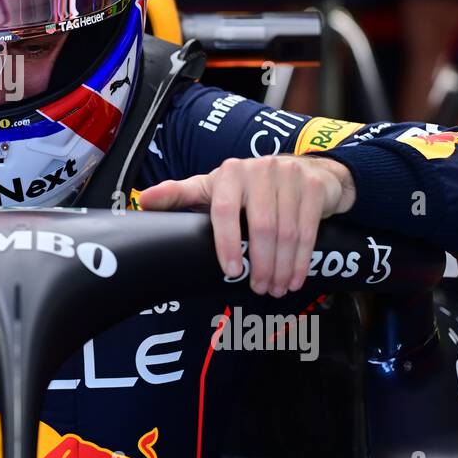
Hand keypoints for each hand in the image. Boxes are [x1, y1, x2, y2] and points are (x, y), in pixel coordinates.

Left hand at [138, 155, 355, 297]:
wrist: (307, 170)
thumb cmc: (250, 186)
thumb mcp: (213, 187)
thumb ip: (179, 195)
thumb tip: (143, 201)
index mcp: (229, 173)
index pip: (223, 210)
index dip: (227, 243)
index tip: (231, 271)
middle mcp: (259, 169)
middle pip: (261, 226)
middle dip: (261, 264)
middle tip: (258, 289)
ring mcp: (290, 175)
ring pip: (286, 231)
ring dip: (281, 267)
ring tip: (275, 288)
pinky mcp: (314, 186)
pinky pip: (308, 229)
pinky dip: (301, 258)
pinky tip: (294, 277)